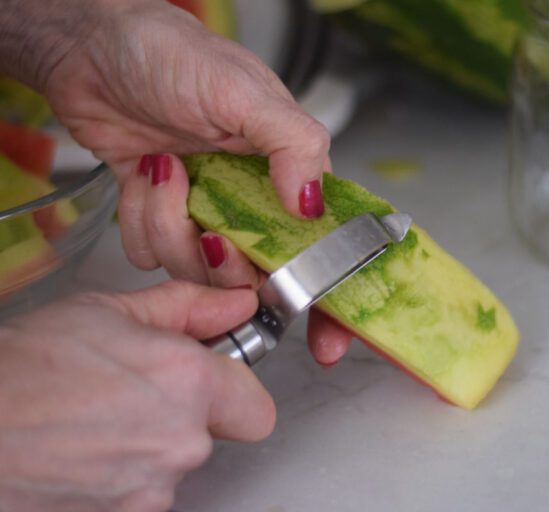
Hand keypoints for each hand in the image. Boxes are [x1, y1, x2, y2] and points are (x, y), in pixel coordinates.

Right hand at [0, 281, 273, 511]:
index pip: (256, 406)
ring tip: (89, 423)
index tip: (206, 378)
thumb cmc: (21, 369)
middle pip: (209, 436)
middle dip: (182, 415)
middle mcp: (181, 444)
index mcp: (190, 384)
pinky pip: (136, 496)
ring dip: (144, 448)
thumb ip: (187, 308)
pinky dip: (115, 479)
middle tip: (127, 393)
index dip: (232, 390)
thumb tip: (236, 306)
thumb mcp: (107, 312)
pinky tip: (76, 455)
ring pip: (170, 468)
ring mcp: (150, 493)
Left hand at [34, 0, 351, 364]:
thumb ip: (291, 145)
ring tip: (164, 172)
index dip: (330, 298)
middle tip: (209, 230)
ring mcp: (205, 212)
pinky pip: (153, 255)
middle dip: (225, 264)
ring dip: (172, 228)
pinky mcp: (161, 216)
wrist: (95, 50)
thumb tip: (310, 205)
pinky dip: (140, 221)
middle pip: (256, 276)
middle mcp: (251, 202)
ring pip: (198, 272)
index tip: (328, 343)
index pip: (324, 247)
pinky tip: (143, 178)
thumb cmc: (176, 55)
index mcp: (288, 174)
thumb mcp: (245, 92)